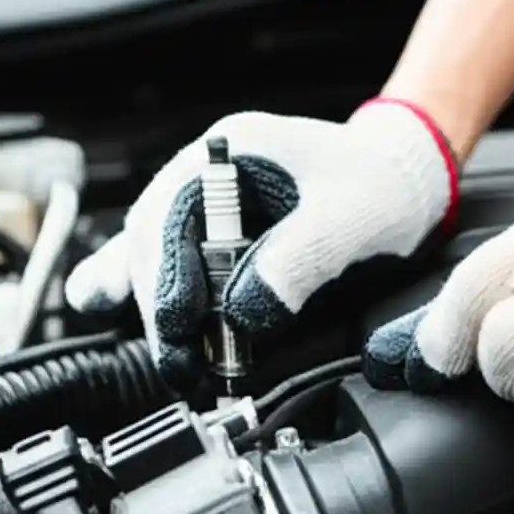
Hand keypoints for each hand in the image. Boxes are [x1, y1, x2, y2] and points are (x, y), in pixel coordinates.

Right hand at [65, 100, 457, 387]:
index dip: (167, 276)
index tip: (178, 327)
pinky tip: (105, 306)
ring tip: (168, 358)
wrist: (407, 175)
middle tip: (181, 363)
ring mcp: (208, 198)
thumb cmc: (384, 184)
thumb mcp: (349, 224)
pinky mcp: (218, 227)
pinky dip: (146, 286)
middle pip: (151, 238)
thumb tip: (243, 315)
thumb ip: (296, 265)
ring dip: (155, 305)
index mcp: (233, 150)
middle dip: (161, 306)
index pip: (170, 215)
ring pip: (150, 249)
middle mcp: (207, 170)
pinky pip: (165, 254)